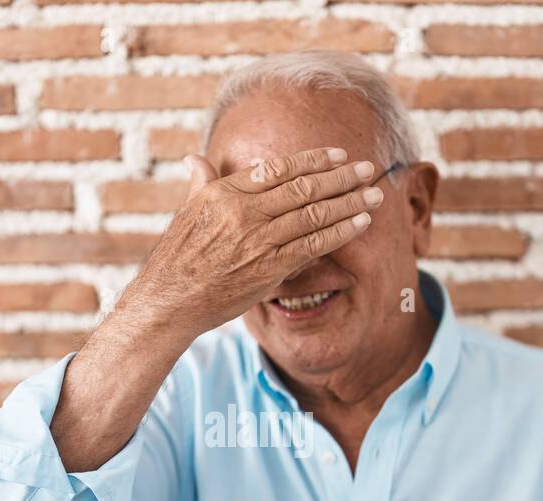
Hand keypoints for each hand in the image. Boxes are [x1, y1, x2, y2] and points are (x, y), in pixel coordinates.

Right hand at [119, 147, 382, 334]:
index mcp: (223, 192)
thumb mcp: (186, 214)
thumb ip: (200, 184)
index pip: (278, 169)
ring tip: (374, 194)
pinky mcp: (269, 268)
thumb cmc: (176, 260)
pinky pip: (313, 245)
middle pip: (303, 187)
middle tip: (368, 168)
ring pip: (314, 214)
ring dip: (349, 202)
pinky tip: (360, 223)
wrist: (168, 303)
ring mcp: (257, 240)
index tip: (338, 155)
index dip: (313, 160)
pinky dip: (340, 232)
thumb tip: (196, 159)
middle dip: (341, 177)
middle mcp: (243, 211)